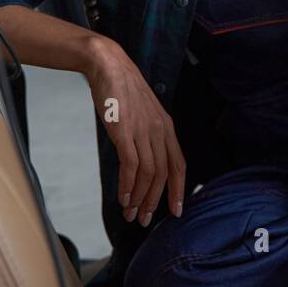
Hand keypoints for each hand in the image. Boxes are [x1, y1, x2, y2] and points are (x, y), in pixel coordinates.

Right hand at [84, 39, 186, 225]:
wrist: (109, 66)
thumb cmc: (123, 91)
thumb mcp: (143, 113)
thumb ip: (148, 135)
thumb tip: (143, 161)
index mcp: (166, 127)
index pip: (179, 164)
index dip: (179, 189)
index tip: (176, 210)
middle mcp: (159, 131)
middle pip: (163, 174)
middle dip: (155, 201)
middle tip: (146, 220)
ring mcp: (142, 131)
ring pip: (147, 173)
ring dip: (139, 198)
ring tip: (131, 214)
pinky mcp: (124, 132)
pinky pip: (130, 165)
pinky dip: (127, 185)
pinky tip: (123, 197)